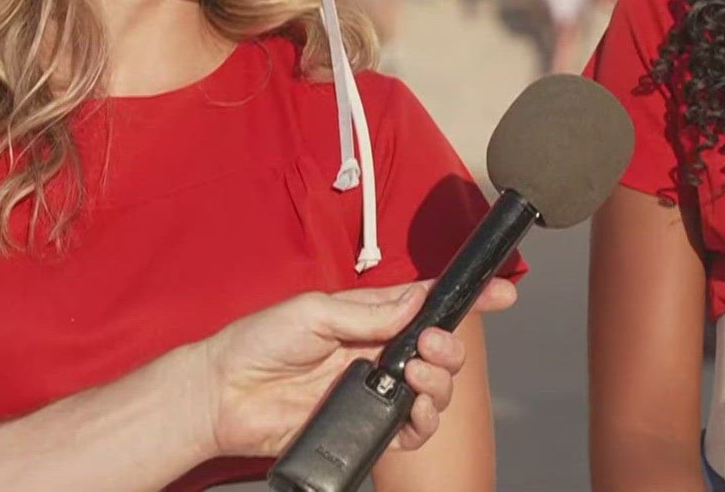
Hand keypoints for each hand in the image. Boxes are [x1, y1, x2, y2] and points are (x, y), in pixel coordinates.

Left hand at [192, 279, 517, 458]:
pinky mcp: (363, 427)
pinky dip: (420, 424)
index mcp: (370, 318)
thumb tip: (415, 302)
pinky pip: (409, 431)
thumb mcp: (313, 311)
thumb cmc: (258, 343)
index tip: (500, 292)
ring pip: (434, 392)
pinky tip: (410, 413)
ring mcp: (374, 392)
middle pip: (441, 352)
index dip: (467, 299)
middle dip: (449, 347)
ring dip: (438, 384)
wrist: (224, 395)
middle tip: (428, 346)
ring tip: (414, 377)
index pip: (427, 305)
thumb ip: (367, 312)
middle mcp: (379, 354)